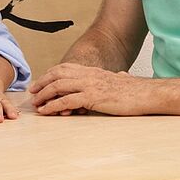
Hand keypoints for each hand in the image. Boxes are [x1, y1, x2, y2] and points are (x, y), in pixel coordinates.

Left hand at [29, 63, 149, 115]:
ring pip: (59, 86)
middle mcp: (90, 75)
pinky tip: (46, 111)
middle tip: (32, 92)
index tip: (42, 81)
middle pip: (58, 74)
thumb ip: (119, 77)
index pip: (66, 68)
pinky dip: (53, 106)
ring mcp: (90, 85)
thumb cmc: (138, 91)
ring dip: (44, 95)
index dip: (51, 74)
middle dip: (43, 82)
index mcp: (95, 72)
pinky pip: (67, 100)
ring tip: (35, 103)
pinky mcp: (93, 98)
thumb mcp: (124, 80)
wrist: (148, 94)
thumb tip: (122, 75)